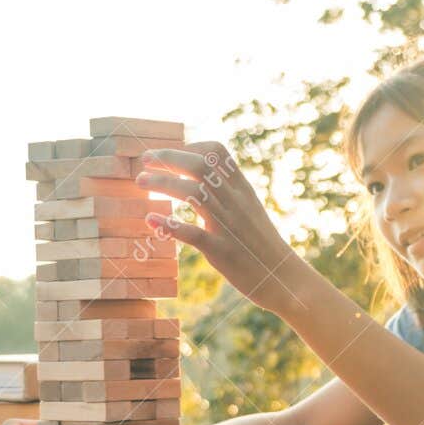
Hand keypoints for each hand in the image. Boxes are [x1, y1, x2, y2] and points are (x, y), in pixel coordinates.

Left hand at [133, 141, 308, 314]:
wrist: (283, 277)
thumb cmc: (261, 244)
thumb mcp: (250, 209)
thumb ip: (229, 191)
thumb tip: (204, 176)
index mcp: (242, 189)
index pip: (217, 152)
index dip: (189, 147)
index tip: (170, 156)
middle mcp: (235, 202)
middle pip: (199, 165)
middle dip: (168, 158)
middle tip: (145, 160)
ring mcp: (228, 225)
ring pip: (192, 193)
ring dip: (162, 183)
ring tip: (141, 182)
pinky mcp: (221, 251)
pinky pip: (192, 233)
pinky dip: (168, 225)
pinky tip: (150, 219)